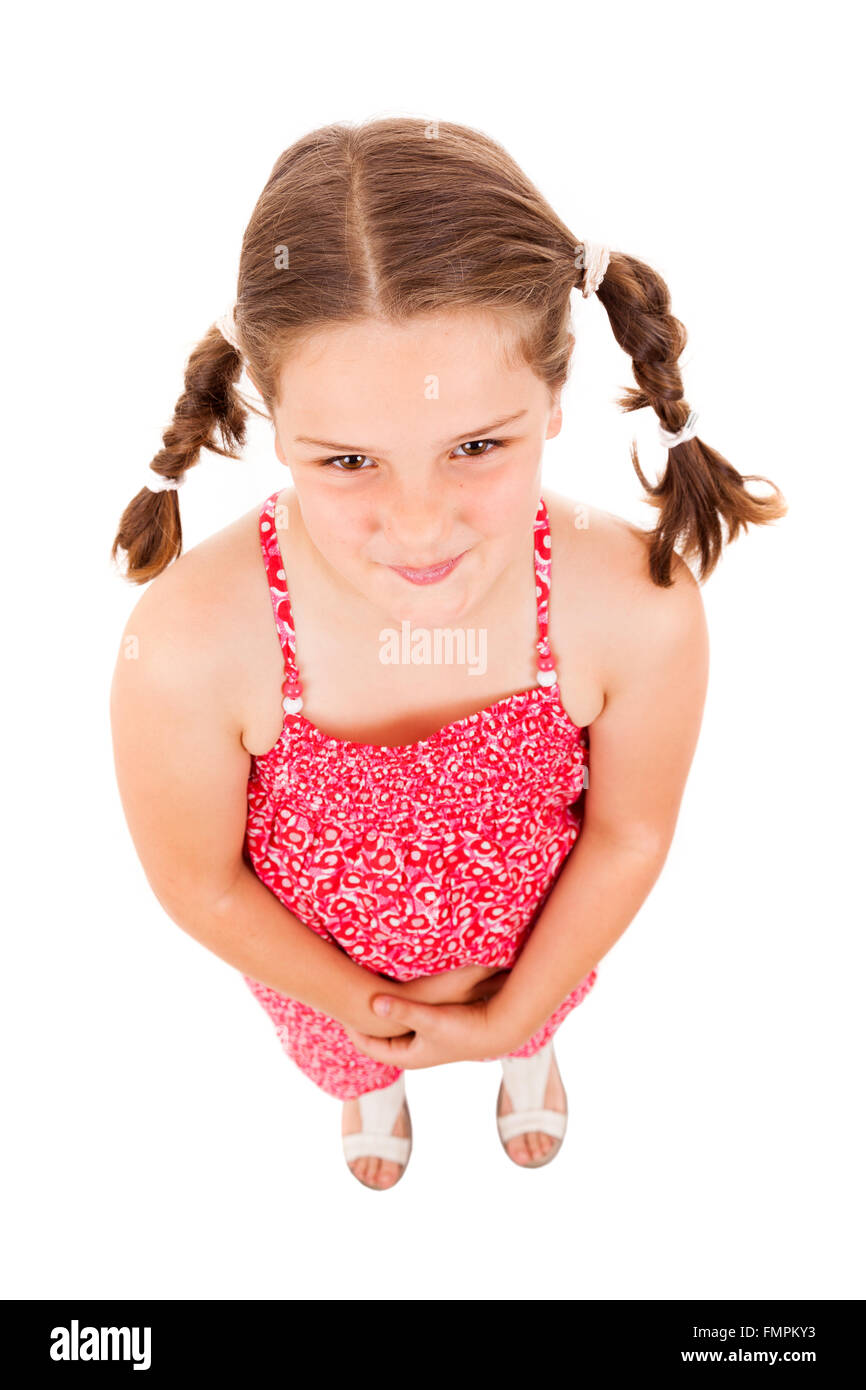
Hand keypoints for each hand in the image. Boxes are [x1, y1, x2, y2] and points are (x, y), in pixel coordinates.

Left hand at [345, 965, 511, 1040]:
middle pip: (378, 1039)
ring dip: (380, 1015)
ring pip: (393, 1029)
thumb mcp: (430, 1018)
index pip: (368, 1046)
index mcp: (408, 1055)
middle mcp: (414, 1052)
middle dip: (363, 1022)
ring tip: (363, 994)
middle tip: (344, 999)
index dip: (352, 1029)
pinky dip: (397, 1009)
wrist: (498, 1029)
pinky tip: (393, 991)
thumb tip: (373, 1003)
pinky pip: (406, 1020)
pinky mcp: (435, 1029)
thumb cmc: (464, 1027)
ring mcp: (425, 1041)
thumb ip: (402, 1010)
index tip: (338, 1008)